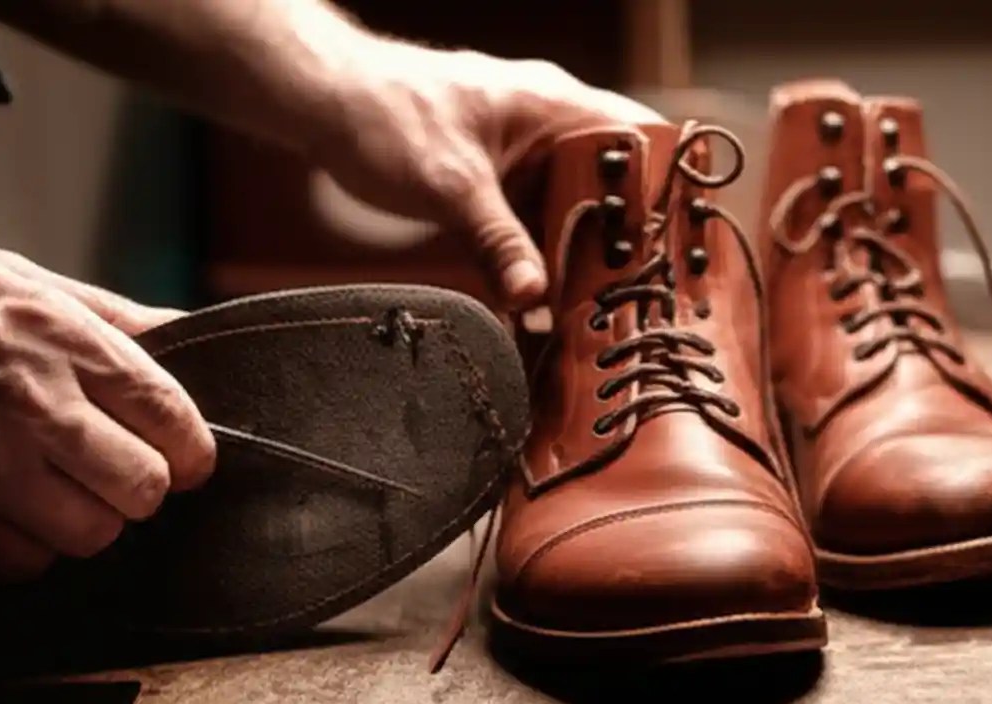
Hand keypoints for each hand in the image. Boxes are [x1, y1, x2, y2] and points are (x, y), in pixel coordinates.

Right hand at [0, 240, 216, 581]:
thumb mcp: (34, 285)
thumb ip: (117, 321)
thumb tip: (189, 333)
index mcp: (68, 344)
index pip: (174, 420)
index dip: (193, 449)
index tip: (185, 454)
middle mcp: (34, 405)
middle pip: (144, 488)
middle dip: (144, 485)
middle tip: (122, 469)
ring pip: (91, 533)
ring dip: (90, 518)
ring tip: (67, 488)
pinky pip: (22, 560)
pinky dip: (30, 545)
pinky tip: (18, 509)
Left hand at [312, 41, 662, 309]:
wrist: (322, 104)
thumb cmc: (386, 117)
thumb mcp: (452, 189)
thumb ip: (499, 244)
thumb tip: (535, 297)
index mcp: (554, 106)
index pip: (638, 140)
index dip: (660, 191)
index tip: (669, 246)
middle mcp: (547, 128)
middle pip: (609, 188)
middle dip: (617, 242)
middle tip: (630, 296)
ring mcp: (521, 156)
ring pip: (569, 211)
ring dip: (574, 257)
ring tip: (589, 311)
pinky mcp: (494, 182)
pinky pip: (530, 223)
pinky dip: (534, 258)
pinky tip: (535, 305)